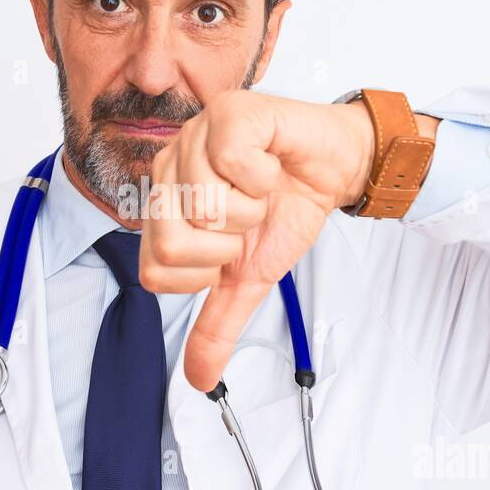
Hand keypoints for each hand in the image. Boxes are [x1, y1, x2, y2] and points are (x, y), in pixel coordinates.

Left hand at [140, 90, 434, 390]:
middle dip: (225, 246)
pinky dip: (263, 178)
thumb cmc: (286, 209)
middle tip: (247, 224)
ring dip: (249, 211)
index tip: (230, 252)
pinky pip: (230, 162)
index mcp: (164, 204)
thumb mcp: (250, 277)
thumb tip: (197, 379)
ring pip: (202, 204)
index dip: (202, 273)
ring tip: (261, 192)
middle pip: (170, 240)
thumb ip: (218, 323)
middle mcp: (170, 167)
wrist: (336, 169)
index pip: (154, 267)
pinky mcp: (231, 111)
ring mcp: (196, 134)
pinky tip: (270, 167)